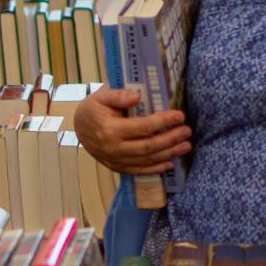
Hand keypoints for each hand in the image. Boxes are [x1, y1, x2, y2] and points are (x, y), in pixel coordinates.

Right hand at [74, 86, 192, 175]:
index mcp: (110, 130)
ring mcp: (115, 160)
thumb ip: (118, 95)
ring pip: (147, 160)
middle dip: (171, 139)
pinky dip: (155, 168)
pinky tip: (170, 163)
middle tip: (187, 131)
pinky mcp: (117, 167)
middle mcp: (113, 148)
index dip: (163, 122)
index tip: (180, 116)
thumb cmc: (93, 109)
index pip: (143, 127)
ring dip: (169, 154)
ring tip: (186, 146)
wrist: (78, 128)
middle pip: (149, 146)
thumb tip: (137, 97)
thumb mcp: (101, 96)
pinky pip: (139, 170)